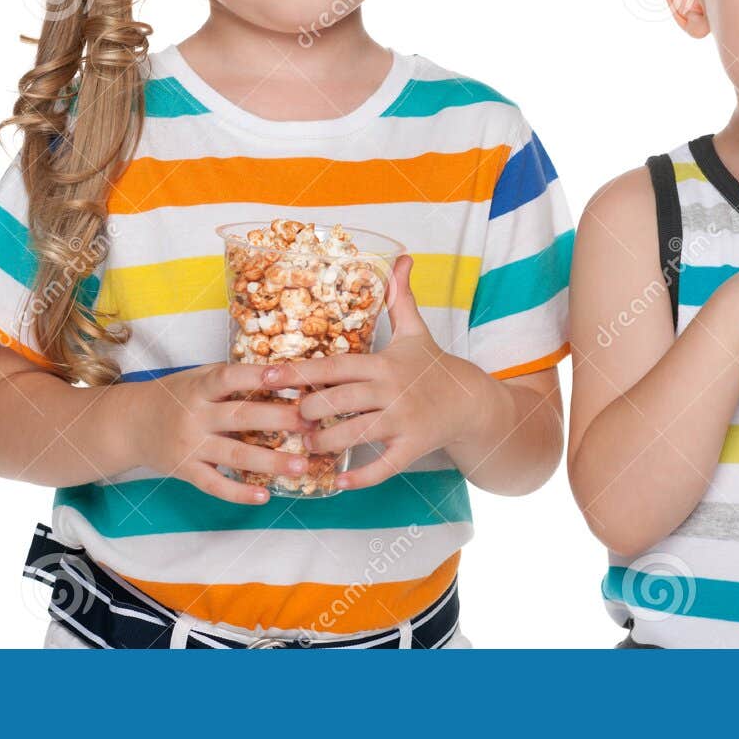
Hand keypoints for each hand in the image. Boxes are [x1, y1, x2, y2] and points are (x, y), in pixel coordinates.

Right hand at [122, 360, 315, 504]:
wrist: (130, 425)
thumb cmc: (176, 395)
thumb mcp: (197, 377)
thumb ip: (232, 379)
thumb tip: (284, 373)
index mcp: (199, 387)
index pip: (230, 378)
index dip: (258, 376)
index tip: (289, 375)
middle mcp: (195, 416)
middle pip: (242, 417)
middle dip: (280, 420)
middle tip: (312, 424)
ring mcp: (191, 446)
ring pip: (235, 455)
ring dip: (271, 461)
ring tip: (302, 465)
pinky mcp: (186, 471)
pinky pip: (216, 485)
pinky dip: (240, 493)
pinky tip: (265, 496)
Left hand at [271, 254, 488, 490]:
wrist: (471, 401)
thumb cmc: (433, 365)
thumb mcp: (415, 330)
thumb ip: (400, 297)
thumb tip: (401, 257)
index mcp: (383, 362)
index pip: (333, 365)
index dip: (298, 372)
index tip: (267, 378)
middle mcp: (391, 390)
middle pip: (338, 401)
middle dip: (307, 412)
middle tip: (288, 419)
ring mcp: (403, 421)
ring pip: (354, 434)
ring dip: (324, 443)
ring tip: (306, 445)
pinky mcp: (412, 447)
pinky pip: (383, 467)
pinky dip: (359, 478)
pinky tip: (338, 481)